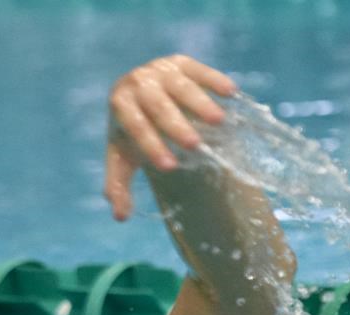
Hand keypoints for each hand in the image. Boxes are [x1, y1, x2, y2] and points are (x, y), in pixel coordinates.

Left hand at [104, 55, 239, 221]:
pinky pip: (198, 69)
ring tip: (219, 121)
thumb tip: (120, 217)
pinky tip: (232, 92)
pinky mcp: (180, 62)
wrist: (135, 93)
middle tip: (194, 145)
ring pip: (180, 86)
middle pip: (158, 106)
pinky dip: (214, 79)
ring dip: (200, 102)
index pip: (135, 126)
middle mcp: (138, 82)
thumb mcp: (121, 156)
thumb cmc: (130, 132)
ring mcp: (160, 69)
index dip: (152, 146)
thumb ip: (118, 185)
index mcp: (120, 104)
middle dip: (176, 126)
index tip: (170, 167)